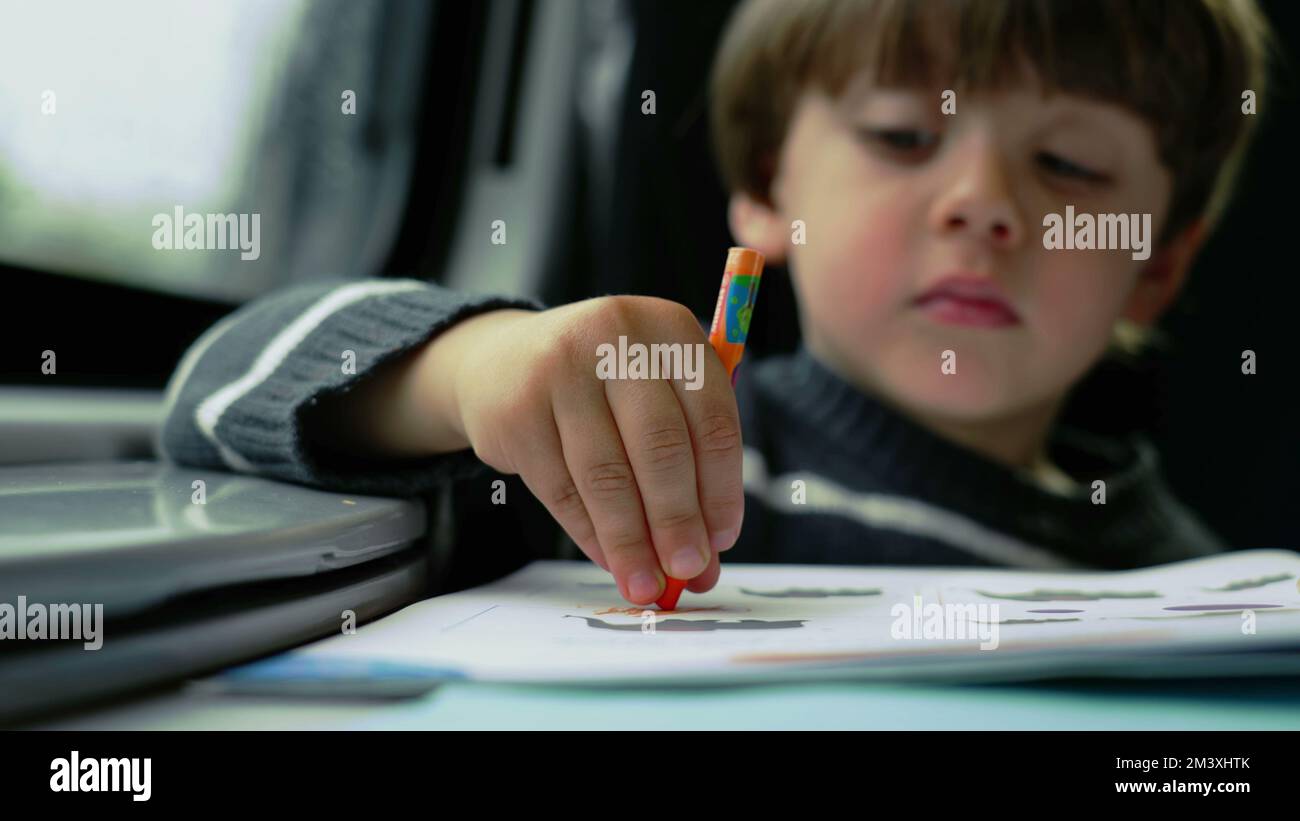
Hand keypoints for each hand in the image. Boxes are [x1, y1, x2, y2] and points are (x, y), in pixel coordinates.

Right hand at [432, 297, 745, 604]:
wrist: (506, 361)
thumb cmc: (604, 385)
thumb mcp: (654, 391)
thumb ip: (689, 458)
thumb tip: (709, 553)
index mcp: (670, 330)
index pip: (712, 418)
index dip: (722, 489)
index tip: (721, 541)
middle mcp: (616, 338)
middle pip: (660, 447)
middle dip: (677, 521)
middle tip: (687, 571)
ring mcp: (560, 370)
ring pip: (607, 475)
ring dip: (631, 542)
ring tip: (646, 585)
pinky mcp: (517, 411)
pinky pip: (563, 489)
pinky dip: (590, 534)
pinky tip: (610, 560)